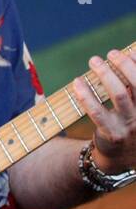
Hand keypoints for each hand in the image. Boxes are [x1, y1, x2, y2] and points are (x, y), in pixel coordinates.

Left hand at [73, 49, 135, 173]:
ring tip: (94, 61)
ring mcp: (129, 125)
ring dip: (106, 74)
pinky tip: (77, 82)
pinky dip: (86, 95)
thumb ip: (133, 87)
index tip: (130, 51)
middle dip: (124, 65)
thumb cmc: (130, 123)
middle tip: (110, 53)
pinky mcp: (111, 133)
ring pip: (118, 95)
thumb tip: (131, 55)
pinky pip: (96, 112)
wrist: (123, 157)